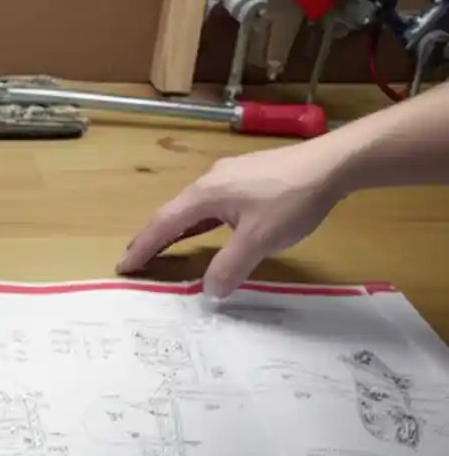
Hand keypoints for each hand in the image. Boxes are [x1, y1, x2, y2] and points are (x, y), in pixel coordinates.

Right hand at [116, 142, 347, 298]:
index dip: (142, 247)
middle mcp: (210, 181)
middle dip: (153, 237)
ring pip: (193, 208)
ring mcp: (229, 176)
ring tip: (165, 246)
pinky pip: (211, 203)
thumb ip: (230, 266)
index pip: (163, 224)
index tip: (123, 266)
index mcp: (205, 195)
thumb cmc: (291, 200)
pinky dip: (199, 221)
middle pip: (173, 213)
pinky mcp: (247, 177)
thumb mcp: (259, 240)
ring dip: (177, 229)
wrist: (333, 163)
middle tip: (136, 258)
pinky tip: (208, 228)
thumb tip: (208, 291)